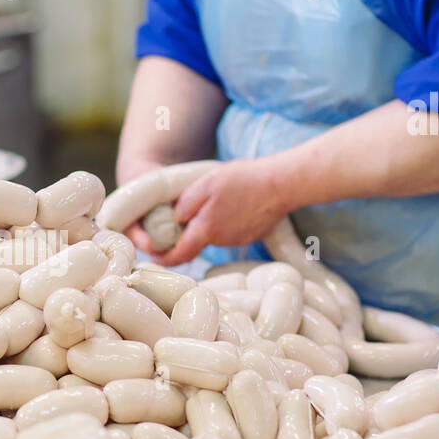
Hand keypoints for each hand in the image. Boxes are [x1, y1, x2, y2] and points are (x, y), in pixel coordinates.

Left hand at [151, 158, 292, 266]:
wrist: (283, 184)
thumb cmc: (244, 180)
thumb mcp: (207, 183)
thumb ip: (186, 203)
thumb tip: (175, 219)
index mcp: (207, 230)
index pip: (180, 254)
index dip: (164, 258)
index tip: (154, 258)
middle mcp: (221, 240)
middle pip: (196, 242)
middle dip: (186, 235)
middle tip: (179, 219)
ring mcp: (238, 238)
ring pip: (214, 235)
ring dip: (208, 225)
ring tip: (212, 203)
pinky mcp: (252, 234)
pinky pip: (231, 230)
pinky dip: (226, 221)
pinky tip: (233, 204)